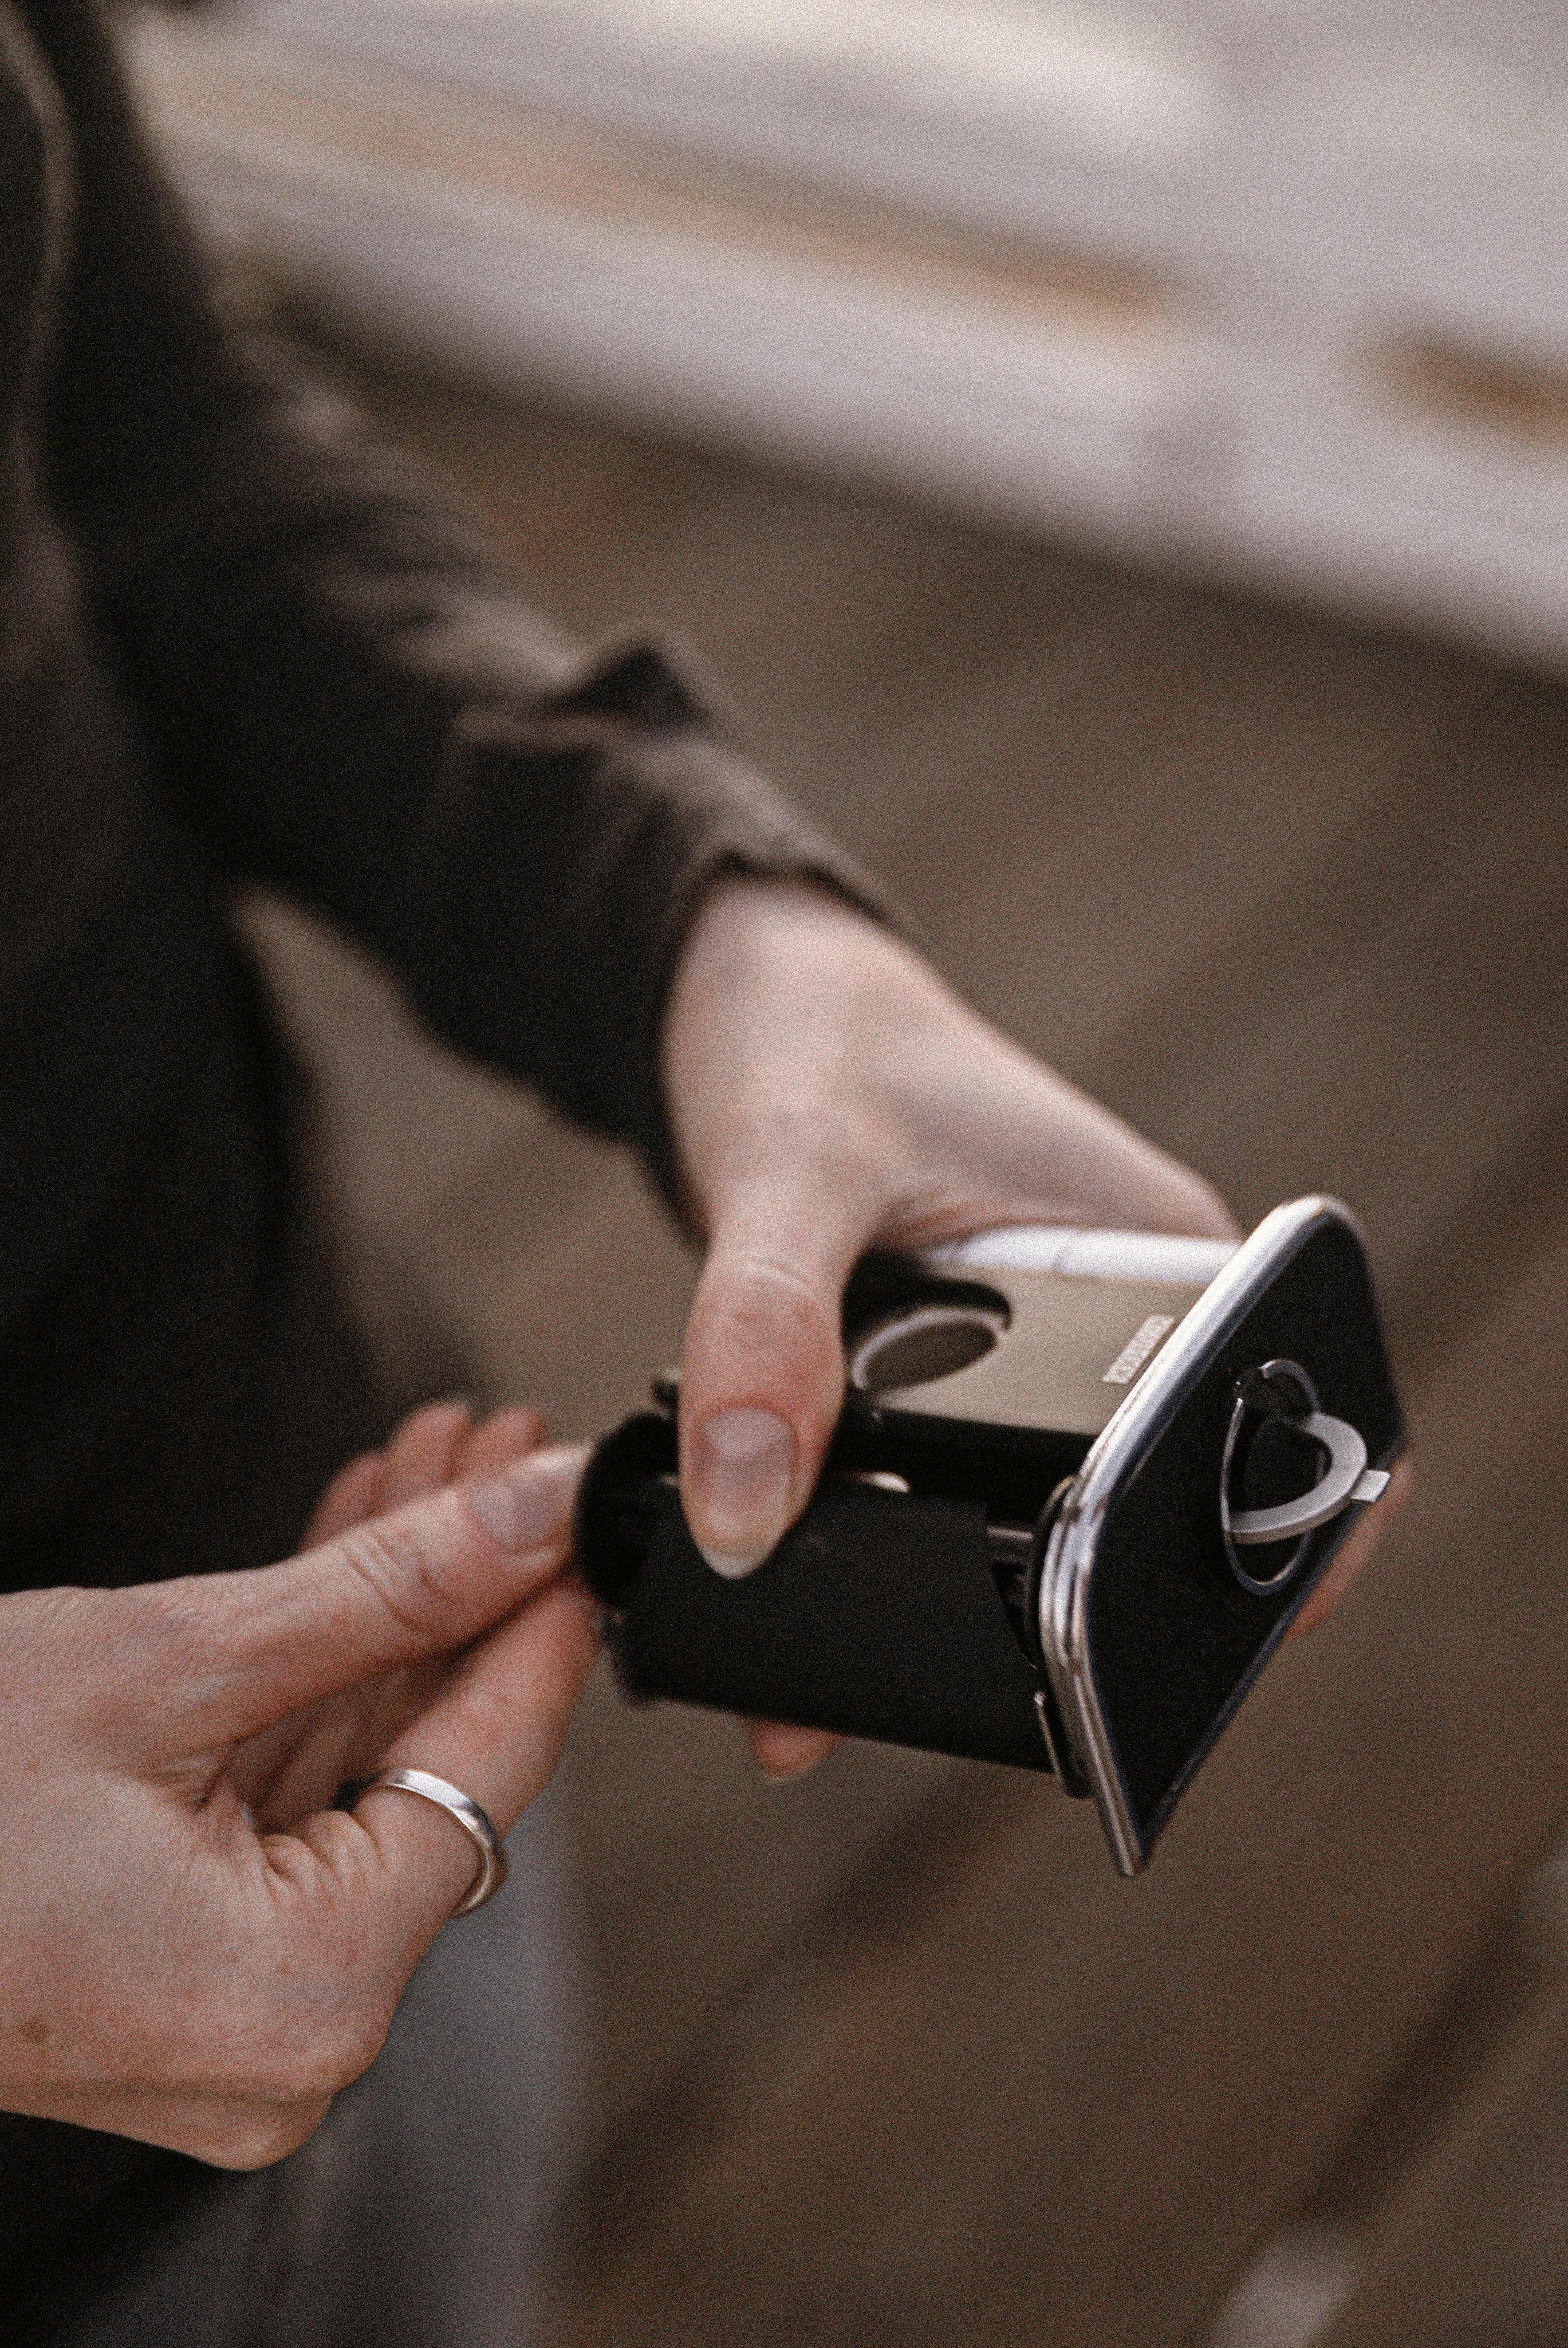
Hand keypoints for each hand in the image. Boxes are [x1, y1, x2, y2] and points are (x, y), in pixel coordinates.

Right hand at [0, 1422, 596, 2167]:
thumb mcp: (174, 1662)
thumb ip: (385, 1593)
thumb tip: (537, 1512)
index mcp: (311, 1996)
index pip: (490, 1769)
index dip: (546, 1621)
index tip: (591, 1517)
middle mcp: (296, 2038)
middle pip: (427, 1763)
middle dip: (461, 1587)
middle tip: (500, 1451)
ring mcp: (241, 2011)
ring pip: (358, 1768)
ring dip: (393, 1613)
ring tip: (442, 1465)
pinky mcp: (194, 1966)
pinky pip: (290, 1803)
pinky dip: (317, 1679)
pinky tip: (364, 1549)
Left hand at [663, 879, 1404, 1771]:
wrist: (743, 993)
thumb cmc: (809, 1042)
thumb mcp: (787, 1172)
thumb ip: (765, 1325)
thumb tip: (745, 1516)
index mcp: (1159, 1257)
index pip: (1253, 1428)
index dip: (1247, 1552)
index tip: (1175, 1663)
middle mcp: (1123, 1316)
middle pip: (1137, 1501)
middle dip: (1057, 1610)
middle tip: (949, 1695)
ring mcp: (1041, 1352)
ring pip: (1030, 1512)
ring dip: (943, 1593)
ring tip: (828, 1675)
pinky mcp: (957, 1372)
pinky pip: (945, 1487)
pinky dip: (880, 1543)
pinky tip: (791, 1598)